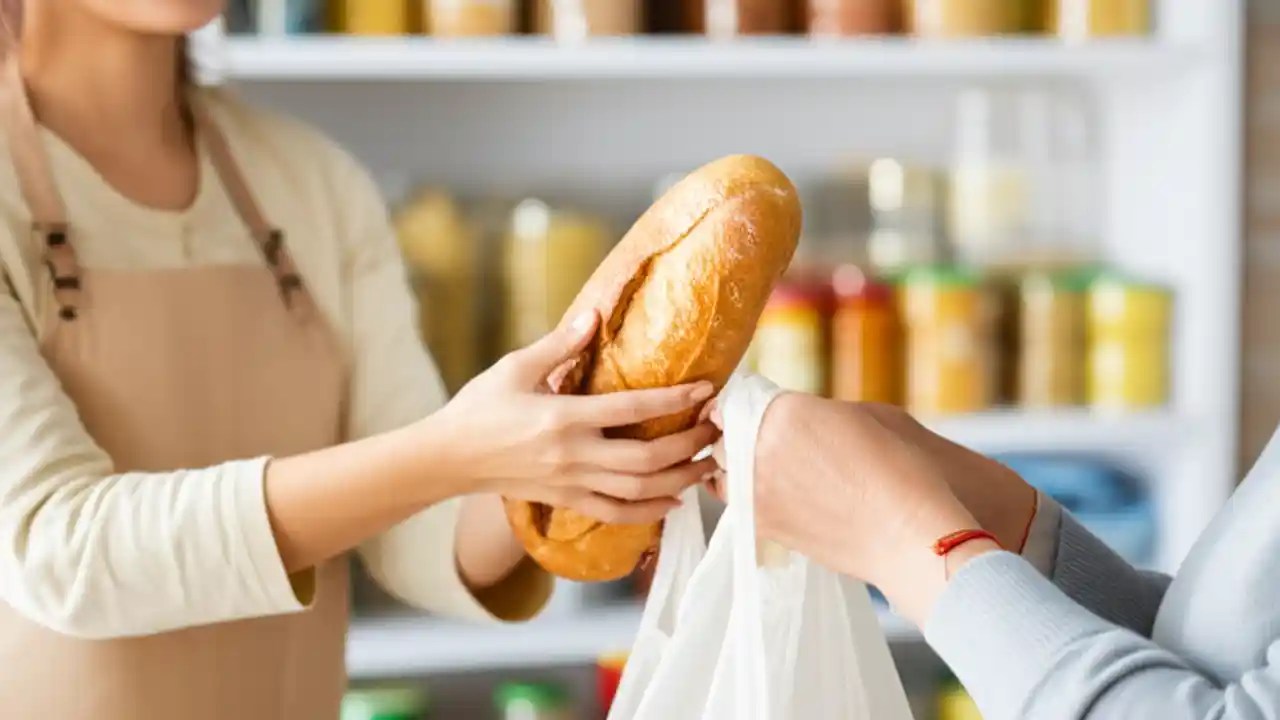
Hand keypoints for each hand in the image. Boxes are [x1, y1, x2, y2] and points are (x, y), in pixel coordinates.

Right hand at [431, 311, 717, 526]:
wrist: (448, 458)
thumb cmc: (479, 407)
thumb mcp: (515, 367)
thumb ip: (560, 344)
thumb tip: (594, 314)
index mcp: (562, 417)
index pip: (631, 409)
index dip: (674, 400)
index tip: (705, 389)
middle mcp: (572, 456)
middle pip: (645, 458)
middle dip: (688, 445)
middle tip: (716, 430)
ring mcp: (570, 484)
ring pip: (638, 491)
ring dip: (679, 479)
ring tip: (707, 465)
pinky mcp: (566, 501)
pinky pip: (615, 514)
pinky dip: (649, 512)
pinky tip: (673, 501)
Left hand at [703, 396, 1035, 551]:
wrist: (910, 534)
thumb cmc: (900, 469)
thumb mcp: (861, 415)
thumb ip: (813, 412)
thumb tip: (794, 417)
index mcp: (783, 410)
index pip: (736, 400)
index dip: (741, 406)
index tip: (750, 411)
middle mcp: (758, 445)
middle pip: (723, 434)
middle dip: (735, 435)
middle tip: (757, 440)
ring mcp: (753, 488)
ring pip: (721, 470)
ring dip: (734, 466)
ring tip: (764, 470)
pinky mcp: (759, 524)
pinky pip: (735, 501)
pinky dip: (745, 495)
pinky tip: (771, 496)